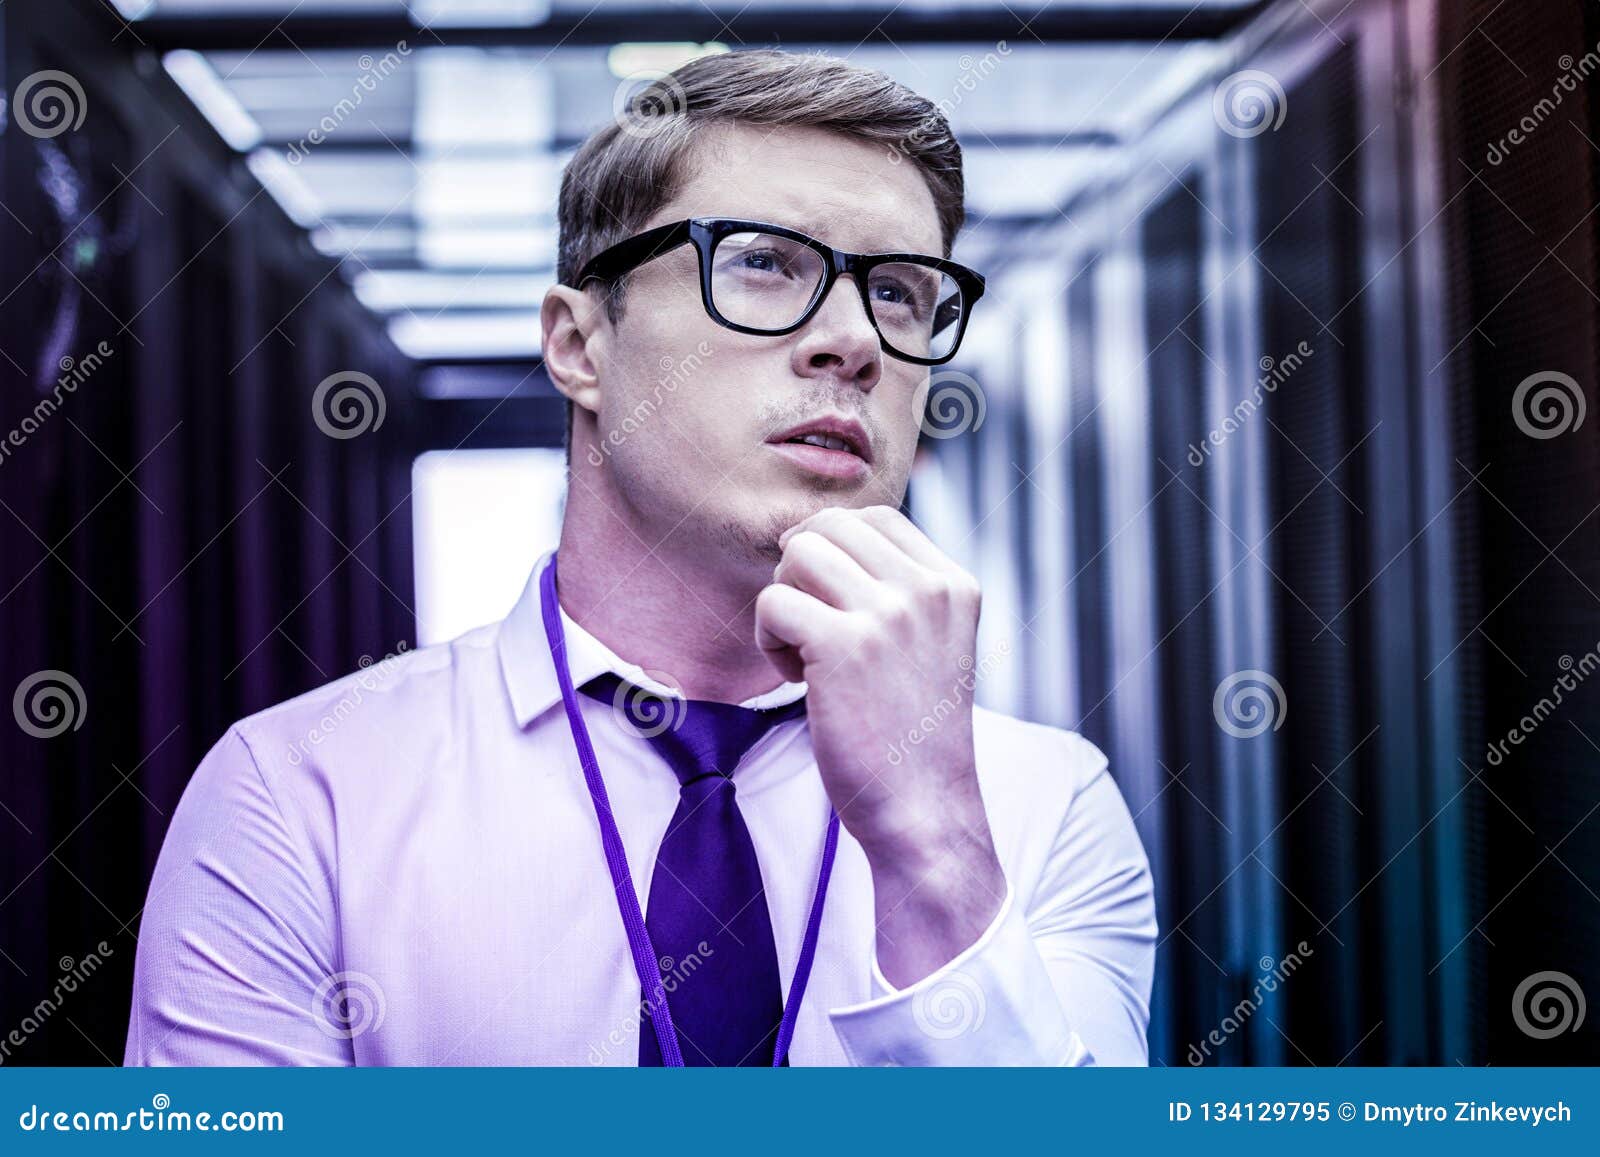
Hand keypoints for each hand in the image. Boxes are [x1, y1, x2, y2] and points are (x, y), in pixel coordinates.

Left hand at [754, 505, 1005, 985]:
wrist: (924, 813)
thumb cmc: (912, 736)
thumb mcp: (930, 645)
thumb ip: (896, 590)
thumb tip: (813, 537)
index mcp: (955, 584)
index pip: (874, 516)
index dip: (833, 550)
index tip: (832, 605)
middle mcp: (928, 589)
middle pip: (829, 527)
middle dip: (802, 574)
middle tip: (812, 633)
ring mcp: (889, 614)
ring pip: (797, 555)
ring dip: (784, 602)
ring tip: (805, 655)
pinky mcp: (843, 646)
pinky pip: (772, 602)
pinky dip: (769, 641)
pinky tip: (799, 682)